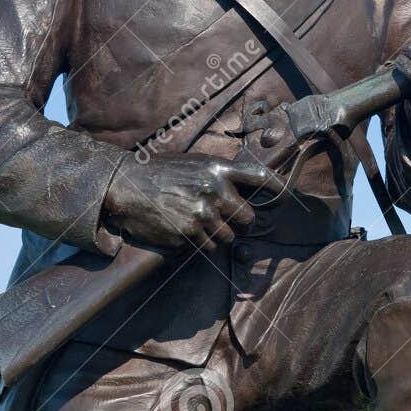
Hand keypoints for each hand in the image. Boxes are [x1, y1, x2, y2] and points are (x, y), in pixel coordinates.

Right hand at [104, 153, 275, 250]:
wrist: (125, 185)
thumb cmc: (159, 172)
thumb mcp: (193, 163)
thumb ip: (219, 174)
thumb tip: (245, 188)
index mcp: (217, 169)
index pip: (259, 178)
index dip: (276, 188)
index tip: (285, 195)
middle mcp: (213, 191)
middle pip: (247, 218)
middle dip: (240, 222)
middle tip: (228, 220)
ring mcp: (201, 214)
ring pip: (228, 237)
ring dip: (219, 235)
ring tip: (200, 224)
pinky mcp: (188, 234)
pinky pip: (208, 247)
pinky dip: (202, 243)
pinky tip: (187, 230)